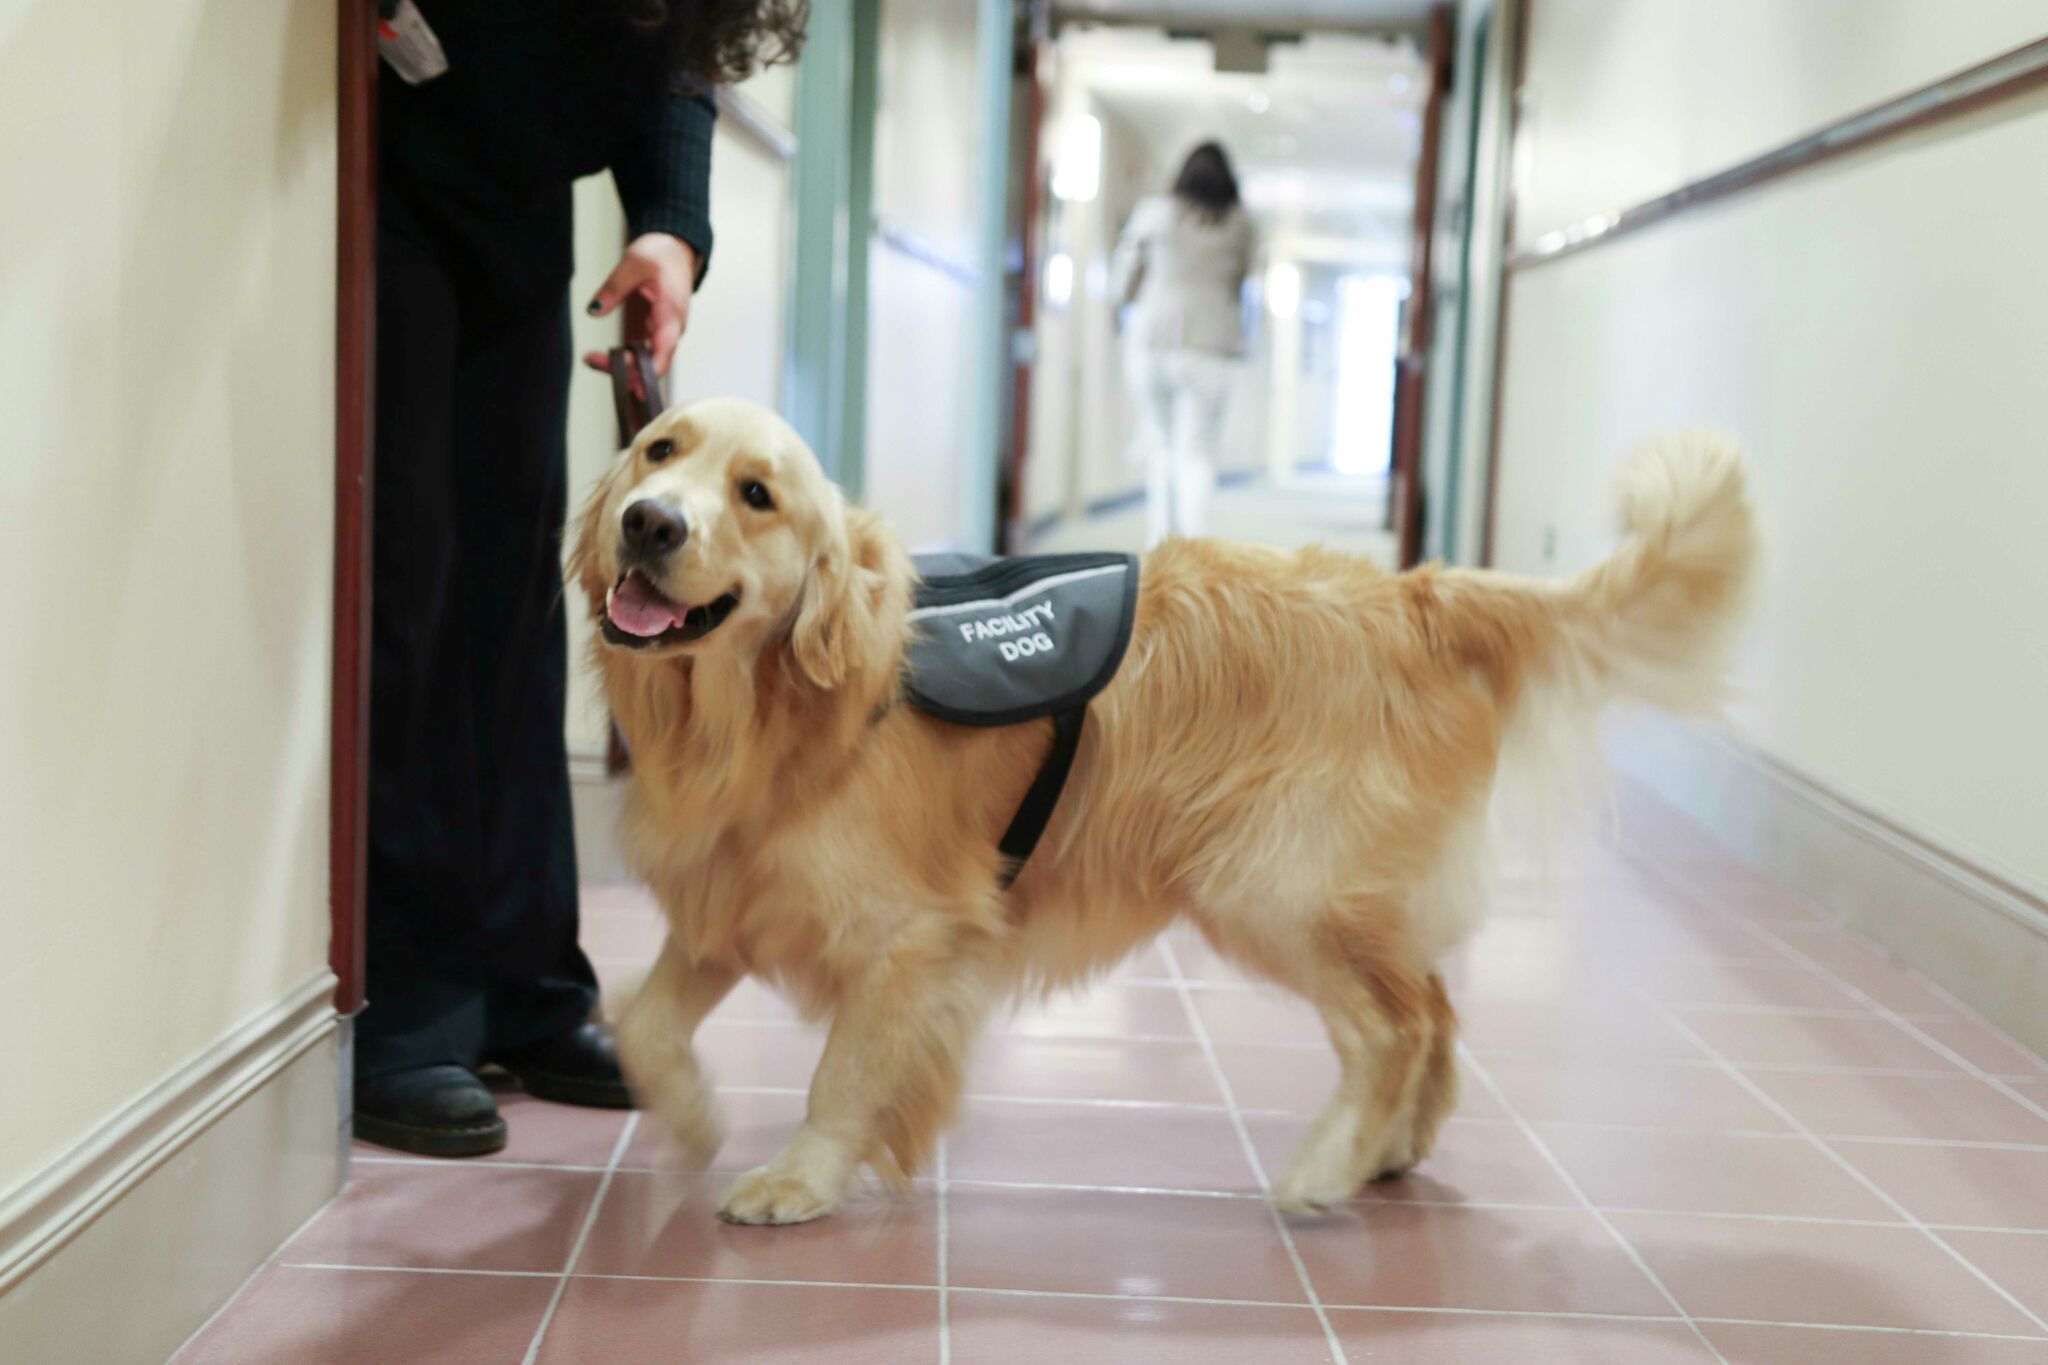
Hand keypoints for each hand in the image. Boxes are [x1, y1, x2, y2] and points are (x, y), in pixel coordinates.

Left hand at [583, 233, 698, 375]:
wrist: (676, 249)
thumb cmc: (661, 254)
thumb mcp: (633, 264)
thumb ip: (613, 289)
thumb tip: (594, 311)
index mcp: (671, 314)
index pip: (664, 351)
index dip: (648, 370)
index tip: (626, 378)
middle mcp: (672, 329)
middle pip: (653, 363)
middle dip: (626, 369)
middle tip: (592, 359)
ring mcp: (664, 332)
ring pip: (647, 361)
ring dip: (623, 367)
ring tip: (592, 360)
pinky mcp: (656, 331)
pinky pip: (643, 354)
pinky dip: (626, 360)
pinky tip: (606, 362)